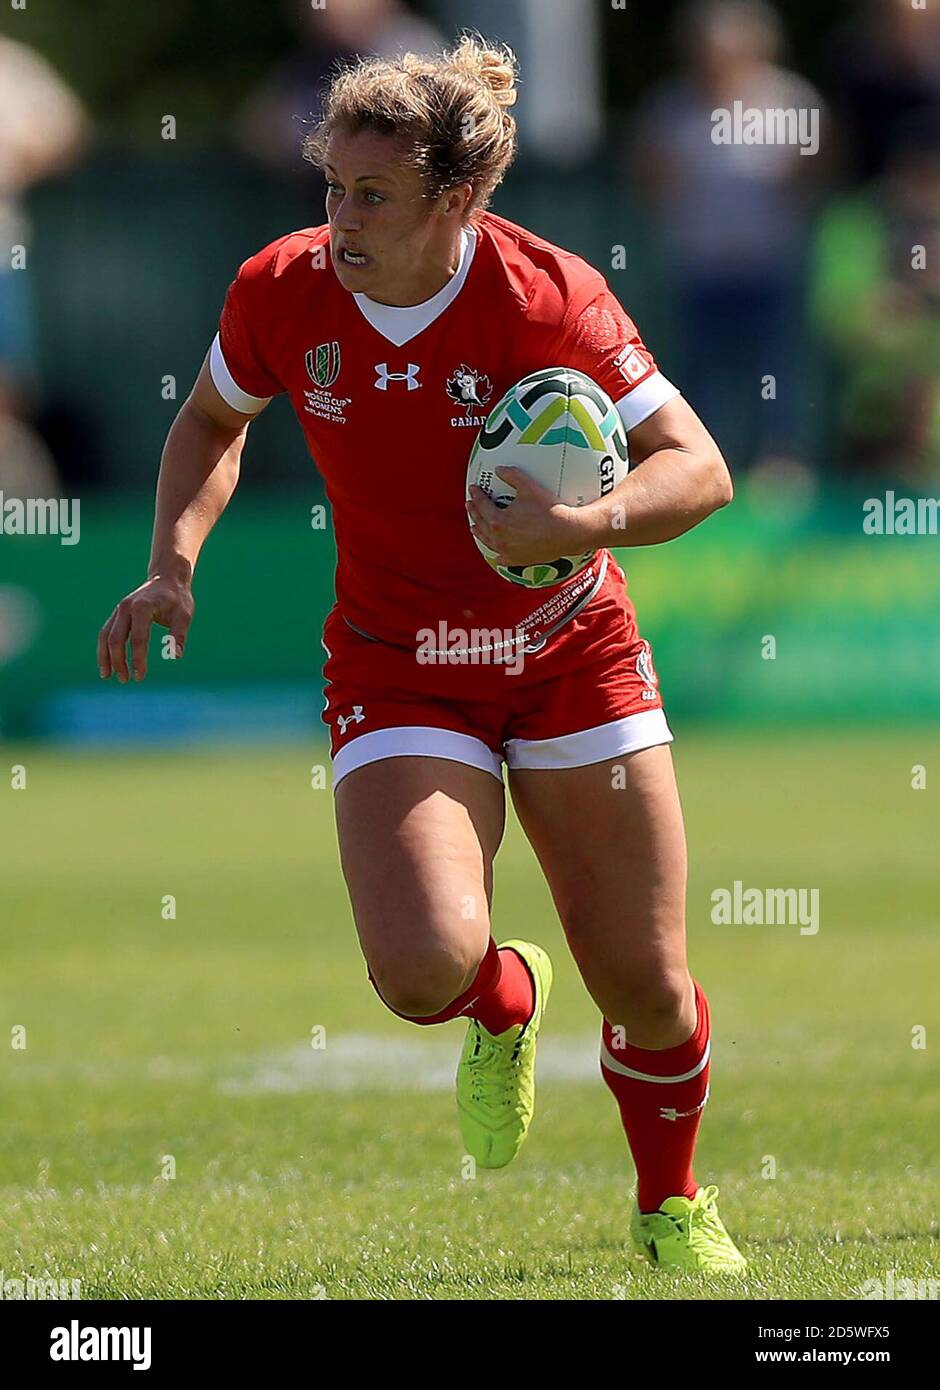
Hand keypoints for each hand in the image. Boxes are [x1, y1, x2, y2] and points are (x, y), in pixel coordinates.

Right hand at [97, 574, 193, 682]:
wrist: (167, 579)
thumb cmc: (178, 599)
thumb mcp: (184, 614)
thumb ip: (179, 634)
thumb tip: (175, 655)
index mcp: (142, 607)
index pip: (138, 639)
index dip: (138, 659)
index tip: (140, 676)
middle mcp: (126, 608)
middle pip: (116, 638)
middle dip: (118, 661)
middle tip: (125, 680)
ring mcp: (119, 610)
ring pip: (106, 636)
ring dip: (105, 657)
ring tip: (107, 676)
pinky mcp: (117, 614)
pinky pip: (106, 633)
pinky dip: (104, 649)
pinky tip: (107, 664)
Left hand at [466, 466, 595, 565]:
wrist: (568, 532)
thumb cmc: (550, 510)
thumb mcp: (529, 487)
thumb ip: (512, 475)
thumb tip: (499, 469)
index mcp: (498, 520)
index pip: (482, 505)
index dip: (477, 495)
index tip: (473, 489)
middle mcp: (499, 538)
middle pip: (481, 523)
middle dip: (474, 512)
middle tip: (470, 505)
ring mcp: (508, 551)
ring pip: (488, 542)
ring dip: (480, 533)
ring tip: (474, 528)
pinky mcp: (518, 560)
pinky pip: (502, 558)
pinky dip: (497, 554)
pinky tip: (496, 552)